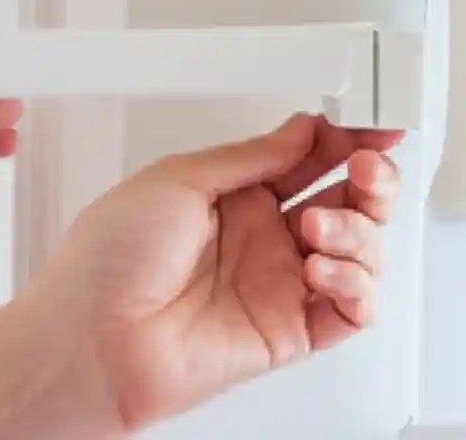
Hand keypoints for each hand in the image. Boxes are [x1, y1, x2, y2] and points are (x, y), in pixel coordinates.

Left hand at [36, 113, 401, 430]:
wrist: (89, 340)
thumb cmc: (108, 262)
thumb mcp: (180, 178)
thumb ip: (254, 155)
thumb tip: (305, 129)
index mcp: (238, 196)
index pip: (315, 158)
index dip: (352, 140)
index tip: (375, 125)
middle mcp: (265, 238)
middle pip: (351, 201)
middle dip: (373, 179)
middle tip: (369, 167)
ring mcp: (281, 284)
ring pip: (362, 252)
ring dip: (356, 232)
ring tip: (316, 227)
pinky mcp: (291, 331)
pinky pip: (353, 309)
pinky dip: (355, 285)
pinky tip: (321, 270)